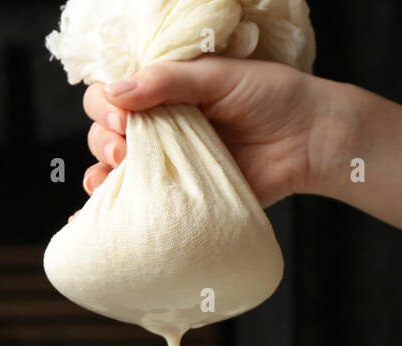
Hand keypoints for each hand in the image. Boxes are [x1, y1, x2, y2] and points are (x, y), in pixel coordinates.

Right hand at [80, 56, 358, 205]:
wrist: (309, 140)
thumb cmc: (271, 97)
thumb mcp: (217, 76)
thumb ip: (166, 81)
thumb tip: (115, 92)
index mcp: (164, 91)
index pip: (113, 94)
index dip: (106, 105)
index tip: (122, 116)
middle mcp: (158, 125)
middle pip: (104, 132)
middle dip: (104, 140)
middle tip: (126, 149)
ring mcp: (166, 162)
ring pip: (112, 167)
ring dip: (102, 170)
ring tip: (116, 172)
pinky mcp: (179, 195)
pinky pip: (136, 203)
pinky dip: (108, 208)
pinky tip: (93, 212)